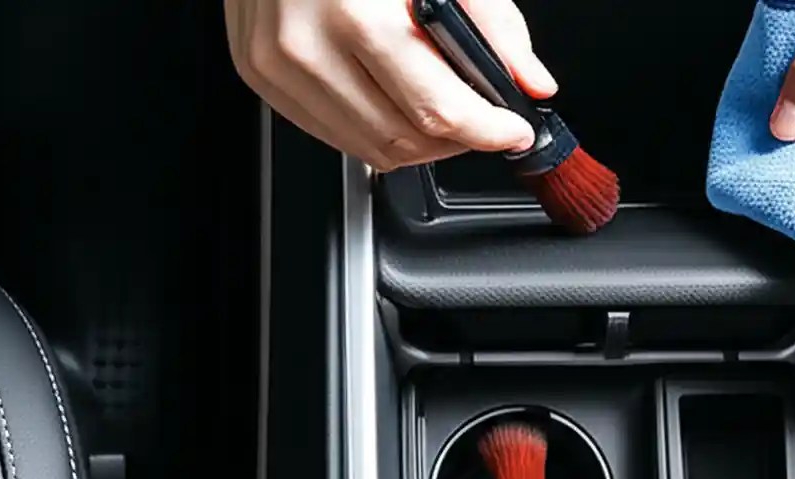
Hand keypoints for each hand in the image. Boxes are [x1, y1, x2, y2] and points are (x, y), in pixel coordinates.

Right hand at [223, 0, 556, 171]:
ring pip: (372, 149)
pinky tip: (390, 93)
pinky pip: (335, 135)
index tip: (512, 131)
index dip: (487, 130)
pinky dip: (375, 128)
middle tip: (479, 116)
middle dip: (458, 139)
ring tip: (436, 104)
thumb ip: (495, 25)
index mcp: (358, 12)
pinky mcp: (262, 76)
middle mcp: (310, 45)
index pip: (437, 110)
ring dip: (419, 142)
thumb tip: (531, 82)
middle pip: (407, 140)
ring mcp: (279, 66)